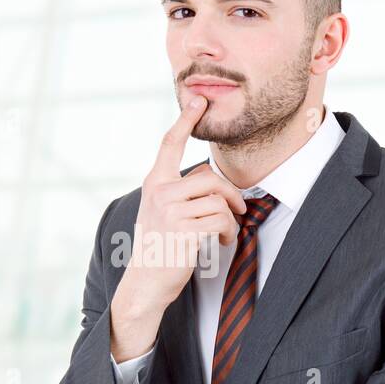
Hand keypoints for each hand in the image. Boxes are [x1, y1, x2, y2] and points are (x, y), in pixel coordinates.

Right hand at [109, 96, 245, 359]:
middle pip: (210, 177)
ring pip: (218, 201)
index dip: (185, 121)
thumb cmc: (158, 247)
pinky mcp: (184, 231)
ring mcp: (171, 212)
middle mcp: (160, 193)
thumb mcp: (160, 212)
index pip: (169, 145)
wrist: (145, 283)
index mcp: (154, 184)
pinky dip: (228, 232)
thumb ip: (177, 192)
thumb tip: (213, 184)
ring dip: (231, 218)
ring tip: (226, 232)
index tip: (198, 101)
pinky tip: (223, 242)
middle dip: (231, 194)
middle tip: (239, 209)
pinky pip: (221, 221)